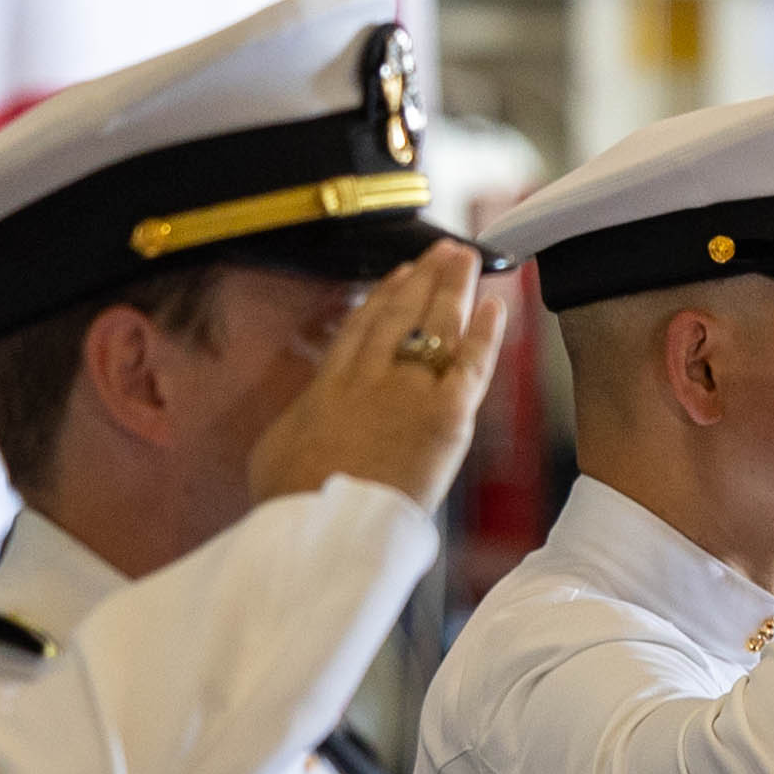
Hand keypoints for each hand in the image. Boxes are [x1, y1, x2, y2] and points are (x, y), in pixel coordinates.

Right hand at [247, 244, 508, 512]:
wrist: (323, 523)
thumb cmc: (294, 501)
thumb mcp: (277, 450)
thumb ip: (302, 422)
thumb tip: (309, 416)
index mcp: (330, 385)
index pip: (362, 328)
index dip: (384, 295)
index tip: (400, 273)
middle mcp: (370, 378)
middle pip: (402, 314)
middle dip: (425, 278)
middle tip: (444, 250)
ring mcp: (409, 392)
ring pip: (435, 326)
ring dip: (454, 287)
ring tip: (468, 259)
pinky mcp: (446, 415)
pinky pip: (471, 364)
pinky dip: (485, 333)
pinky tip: (496, 306)